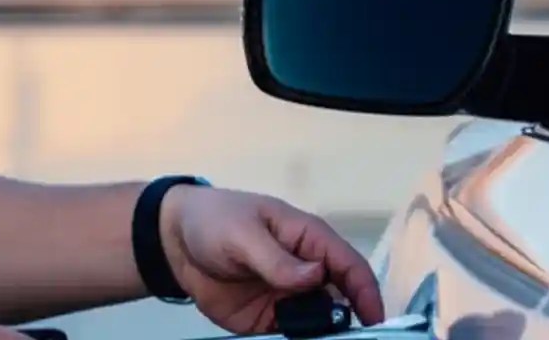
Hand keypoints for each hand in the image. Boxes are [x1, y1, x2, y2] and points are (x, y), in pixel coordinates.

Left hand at [160, 185, 385, 334]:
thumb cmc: (213, 221)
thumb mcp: (243, 234)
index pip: (349, 265)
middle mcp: (305, 271)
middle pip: (340, 301)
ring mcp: (287, 298)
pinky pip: (288, 337)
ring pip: (317, 324)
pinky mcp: (266, 320)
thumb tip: (316, 276)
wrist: (173, 241)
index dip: (366, 291)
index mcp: (308, 239)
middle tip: (342, 338)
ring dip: (321, 335)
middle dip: (348, 322)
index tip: (375, 320)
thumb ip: (277, 258)